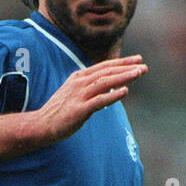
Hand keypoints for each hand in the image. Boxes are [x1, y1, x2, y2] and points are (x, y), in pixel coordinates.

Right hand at [32, 55, 146, 146]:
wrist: (41, 125)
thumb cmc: (59, 112)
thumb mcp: (74, 94)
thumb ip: (90, 89)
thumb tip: (111, 87)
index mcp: (79, 78)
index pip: (104, 66)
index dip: (122, 62)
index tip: (137, 60)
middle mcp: (80, 83)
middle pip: (107, 71)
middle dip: (127, 67)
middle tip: (144, 66)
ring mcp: (79, 96)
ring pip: (105, 82)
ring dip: (124, 76)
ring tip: (139, 73)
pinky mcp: (79, 110)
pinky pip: (99, 100)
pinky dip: (113, 95)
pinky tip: (125, 91)